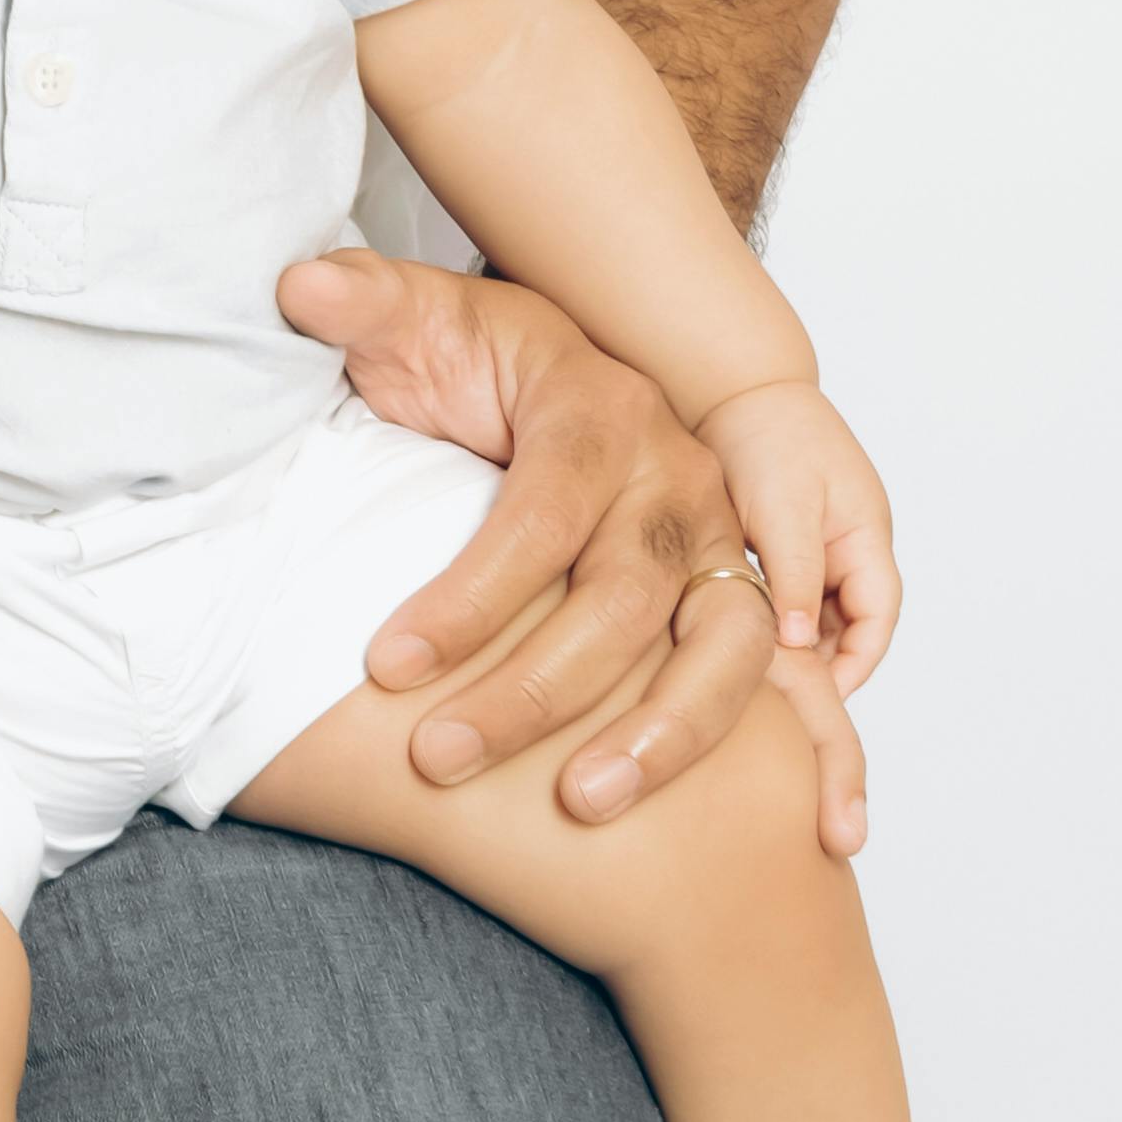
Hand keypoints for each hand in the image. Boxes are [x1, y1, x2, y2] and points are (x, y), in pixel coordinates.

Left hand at [277, 247, 868, 854]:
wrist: (557, 378)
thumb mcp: (417, 320)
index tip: (386, 665)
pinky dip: (815, 757)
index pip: (541, 516)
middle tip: (438, 757)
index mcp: (602, 412)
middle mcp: (678, 480)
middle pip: (624, 599)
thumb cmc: (479, 362)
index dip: (469, 596)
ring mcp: (720, 545)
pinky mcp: (738, 601)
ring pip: (723, 650)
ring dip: (660, 736)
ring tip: (581, 806)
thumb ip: (359, 302)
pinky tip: (818, 836)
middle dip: (532, 691)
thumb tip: (303, 284)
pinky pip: (783, 683)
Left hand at [702, 376, 901, 692]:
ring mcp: (817, 543)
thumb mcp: (785, 509)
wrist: (732, 388)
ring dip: (793, 641)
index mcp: (866, 538)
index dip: (858, 663)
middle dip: (822, 662)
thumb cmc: (768, 437)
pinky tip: (738, 636)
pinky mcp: (780, 541)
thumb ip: (797, 575)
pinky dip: (769, 617)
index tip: (822, 698)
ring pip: (815, 613)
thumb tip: (802, 643)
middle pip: (849, 624)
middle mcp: (849, 546)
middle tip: (781, 696)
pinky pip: (786, 594)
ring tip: (758, 673)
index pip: (878, 618)